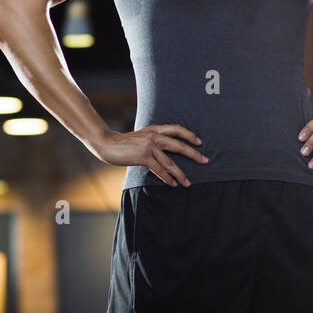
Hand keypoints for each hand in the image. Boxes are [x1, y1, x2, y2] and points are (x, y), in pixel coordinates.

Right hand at [94, 124, 208, 187]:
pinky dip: (167, 178)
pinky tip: (172, 184)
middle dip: (193, 154)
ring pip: (170, 161)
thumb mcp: (140, 137)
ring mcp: (149, 146)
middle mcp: (154, 136)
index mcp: (154, 129)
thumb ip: (152, 140)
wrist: (107, 143)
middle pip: (178, 145)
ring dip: (180, 173)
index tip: (199, 142)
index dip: (189, 135)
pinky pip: (159, 169)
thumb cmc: (122, 143)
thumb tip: (164, 152)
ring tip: (187, 182)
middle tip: (205, 160)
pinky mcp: (143, 156)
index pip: (176, 129)